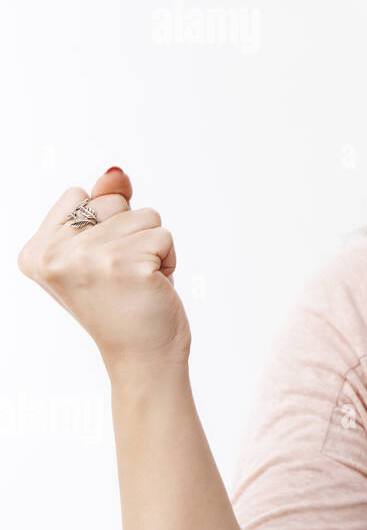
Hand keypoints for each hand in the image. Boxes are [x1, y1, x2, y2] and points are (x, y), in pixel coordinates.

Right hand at [16, 168, 189, 383]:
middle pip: (113, 201)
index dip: (104, 224)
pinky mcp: (126, 265)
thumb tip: (115, 174)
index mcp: (35, 251)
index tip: (99, 264)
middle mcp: (53, 255)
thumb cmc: (123, 303)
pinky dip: (168, 259)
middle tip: (123, 274)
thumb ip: (102, 208)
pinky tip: (153, 286)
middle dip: (131, 232)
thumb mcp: (100, 251)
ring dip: (152, 247)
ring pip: (144, 216)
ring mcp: (88, 259)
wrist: (141, 356)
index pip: (79, 195)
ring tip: (138, 281)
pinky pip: (164, 236)